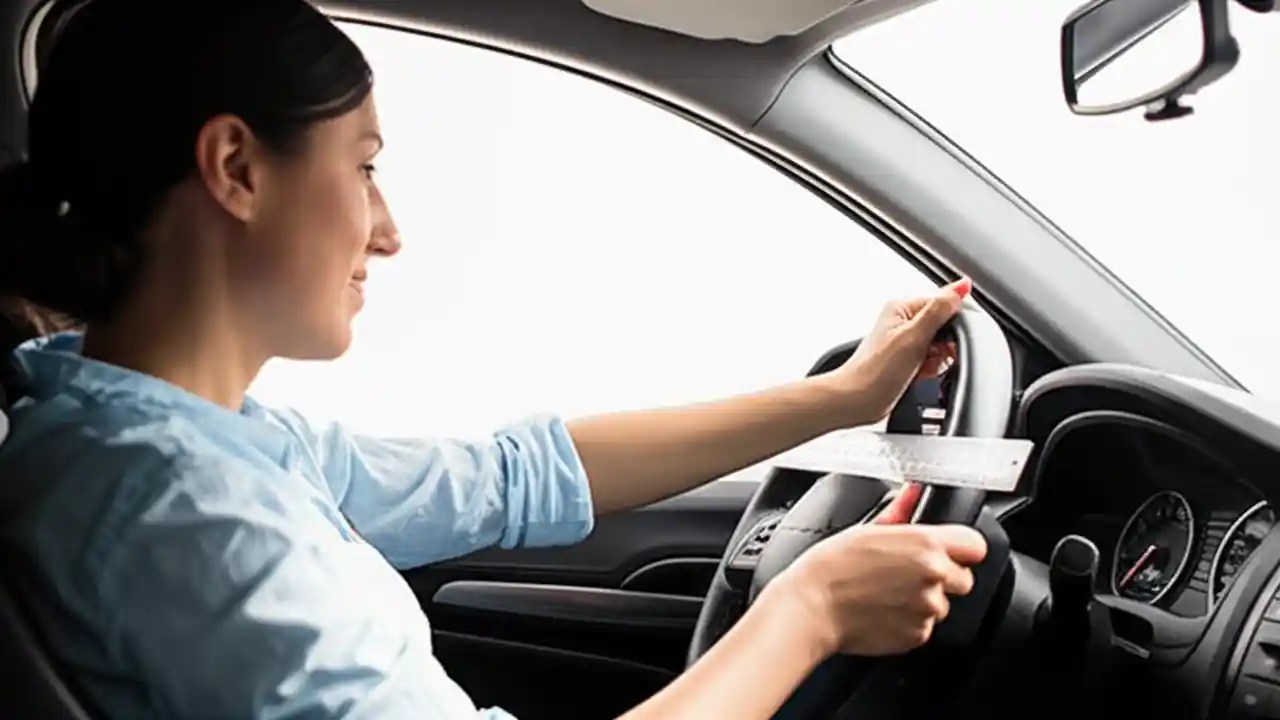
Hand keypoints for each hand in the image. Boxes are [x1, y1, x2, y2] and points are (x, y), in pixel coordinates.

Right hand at [769, 484, 987, 656]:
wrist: (811, 607)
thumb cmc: (831, 566)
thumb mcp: (866, 528)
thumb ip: (900, 510)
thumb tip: (911, 492)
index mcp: (926, 544)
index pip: (976, 545)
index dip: (961, 549)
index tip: (947, 552)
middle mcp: (934, 576)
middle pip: (964, 579)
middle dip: (943, 578)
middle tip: (907, 574)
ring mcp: (927, 610)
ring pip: (942, 605)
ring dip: (923, 601)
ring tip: (888, 593)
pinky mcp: (917, 636)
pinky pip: (925, 628)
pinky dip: (910, 622)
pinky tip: (883, 610)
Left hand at [827, 278, 970, 426]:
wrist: (857, 401)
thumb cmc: (875, 370)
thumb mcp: (913, 336)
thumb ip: (939, 311)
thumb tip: (961, 287)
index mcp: (902, 308)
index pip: (944, 304)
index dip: (952, 324)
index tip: (945, 340)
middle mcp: (903, 323)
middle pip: (944, 328)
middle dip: (944, 347)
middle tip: (928, 356)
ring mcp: (904, 344)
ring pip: (940, 348)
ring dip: (936, 361)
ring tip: (920, 368)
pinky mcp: (906, 362)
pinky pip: (932, 363)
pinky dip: (930, 371)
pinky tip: (918, 376)